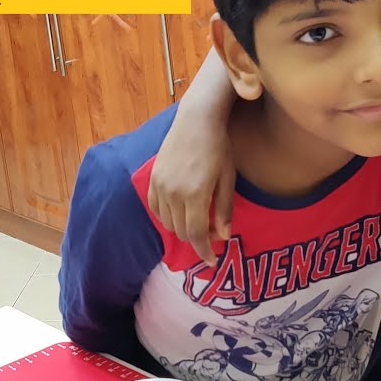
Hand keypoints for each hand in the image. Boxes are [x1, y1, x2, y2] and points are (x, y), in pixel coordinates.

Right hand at [148, 125, 234, 266]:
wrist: (196, 119)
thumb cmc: (219, 146)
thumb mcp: (227, 178)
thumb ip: (224, 209)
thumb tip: (223, 237)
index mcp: (195, 194)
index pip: (197, 234)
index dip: (205, 252)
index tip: (213, 261)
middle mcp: (173, 193)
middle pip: (182, 232)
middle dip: (197, 240)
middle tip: (212, 235)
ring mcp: (160, 186)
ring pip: (168, 224)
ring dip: (183, 229)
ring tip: (198, 221)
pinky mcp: (152, 180)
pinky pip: (156, 210)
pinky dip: (168, 217)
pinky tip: (181, 212)